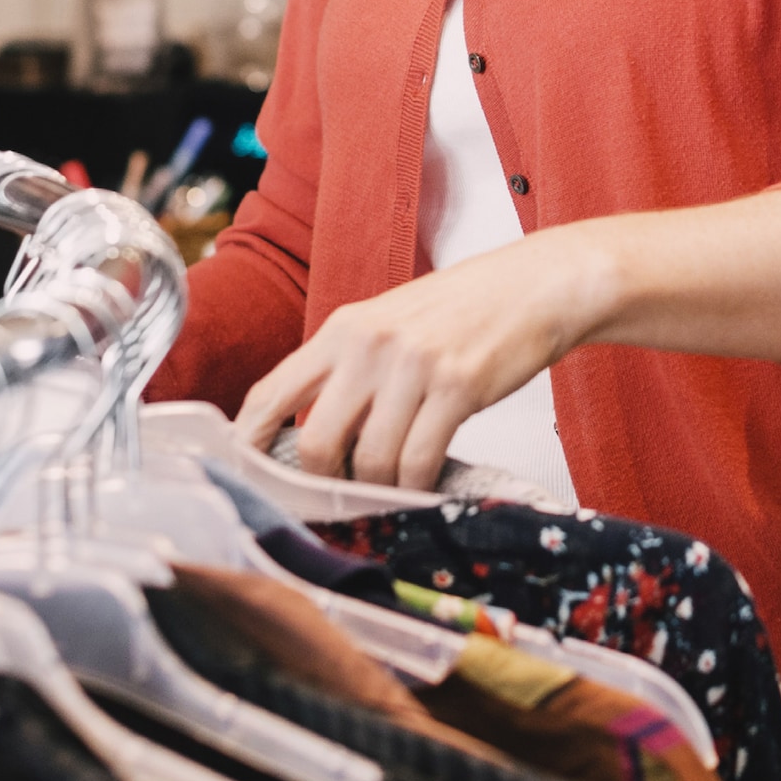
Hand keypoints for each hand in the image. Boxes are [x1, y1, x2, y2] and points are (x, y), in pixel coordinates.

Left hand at [233, 228, 599, 487]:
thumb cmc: (463, 309)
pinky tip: (421, 484)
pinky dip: (415, 487)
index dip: (249, 444)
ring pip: (370, 460)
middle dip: (322, 482)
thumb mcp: (388, 324)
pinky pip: (418, 461)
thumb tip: (309, 437)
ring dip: (378, 488)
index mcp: (343, 328)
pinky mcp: (457, 387)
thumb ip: (347, 369)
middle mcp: (370, 345)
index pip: (270, 393)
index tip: (247, 474)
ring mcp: (413, 366)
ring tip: (390, 487)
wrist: (533, 286)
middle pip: (315, 442)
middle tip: (338, 494)